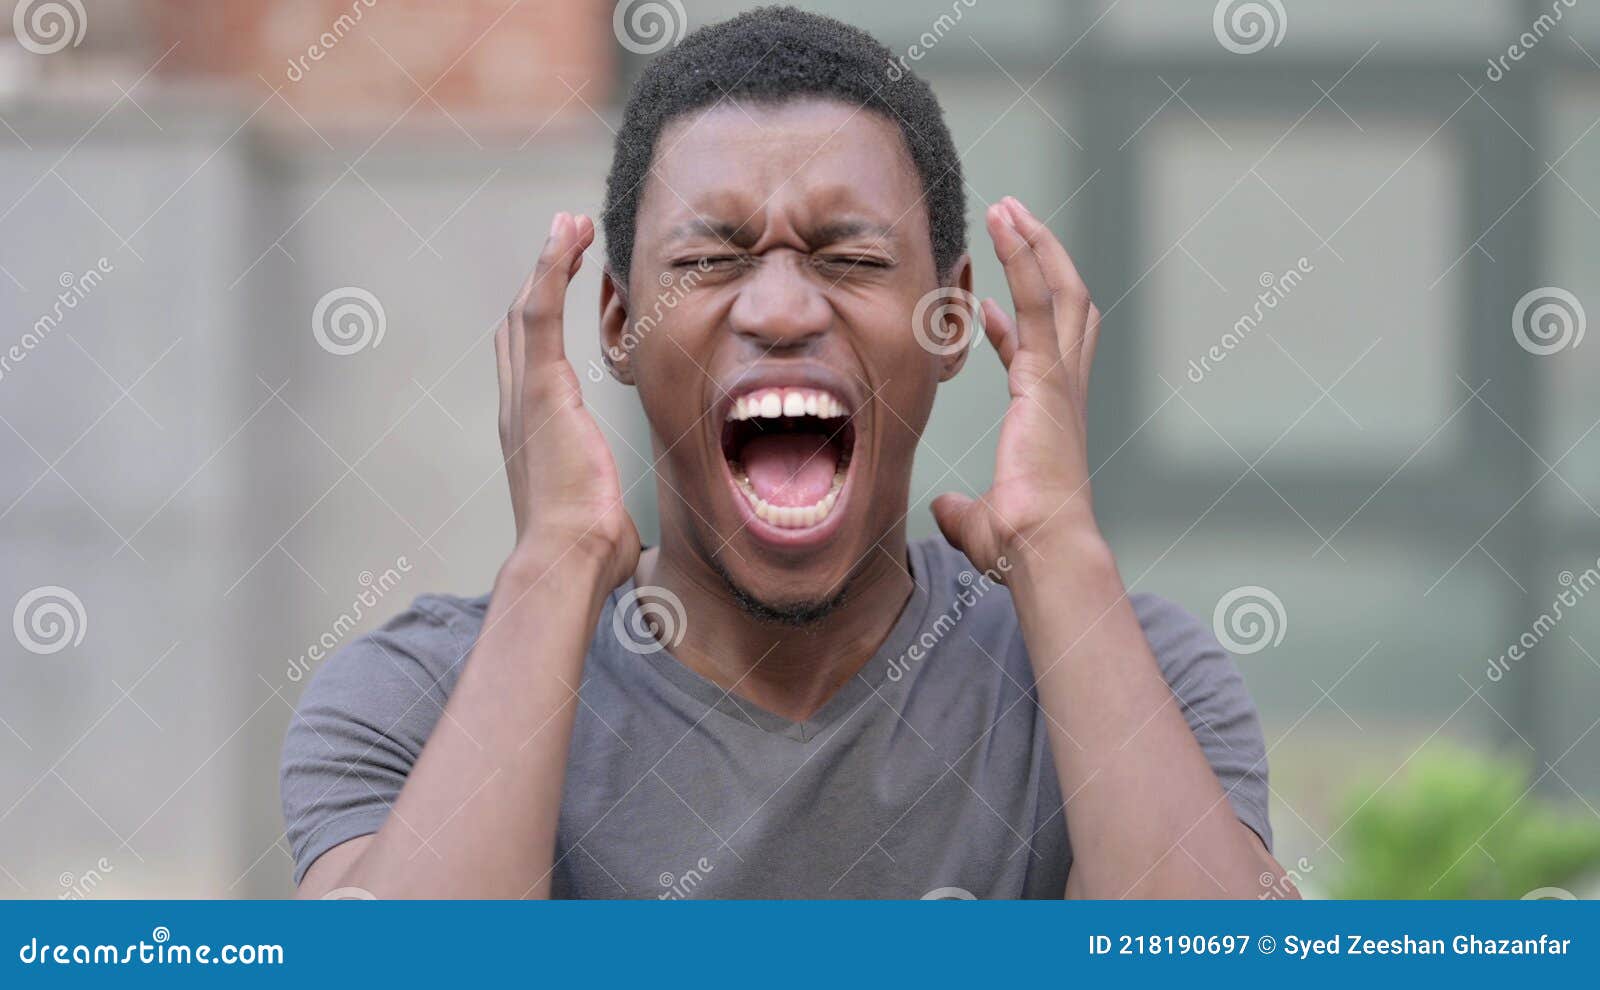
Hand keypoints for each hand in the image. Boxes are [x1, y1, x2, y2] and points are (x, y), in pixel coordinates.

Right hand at [494, 212, 639, 588]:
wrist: (567, 561)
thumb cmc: (587, 554)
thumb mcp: (601, 523)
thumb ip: (607, 513)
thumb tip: (630, 541)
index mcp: (530, 434)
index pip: (528, 361)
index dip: (542, 318)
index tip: (566, 286)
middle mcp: (517, 408)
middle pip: (519, 326)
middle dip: (541, 277)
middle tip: (568, 236)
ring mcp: (525, 395)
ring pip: (527, 307)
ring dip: (548, 260)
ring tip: (571, 222)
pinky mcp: (542, 388)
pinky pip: (540, 310)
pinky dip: (550, 267)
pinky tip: (567, 234)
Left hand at [931, 197, 1103, 575]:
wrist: (1042, 549)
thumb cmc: (1021, 547)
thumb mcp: (980, 523)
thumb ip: (963, 510)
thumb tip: (944, 510)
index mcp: (1049, 418)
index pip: (1038, 355)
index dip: (1014, 327)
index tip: (984, 307)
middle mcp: (1062, 390)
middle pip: (1067, 305)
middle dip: (1041, 261)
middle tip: (1013, 224)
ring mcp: (1060, 378)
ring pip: (1057, 289)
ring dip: (1033, 242)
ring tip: (1007, 205)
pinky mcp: (1048, 373)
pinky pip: (1036, 297)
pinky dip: (1024, 253)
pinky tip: (1005, 221)